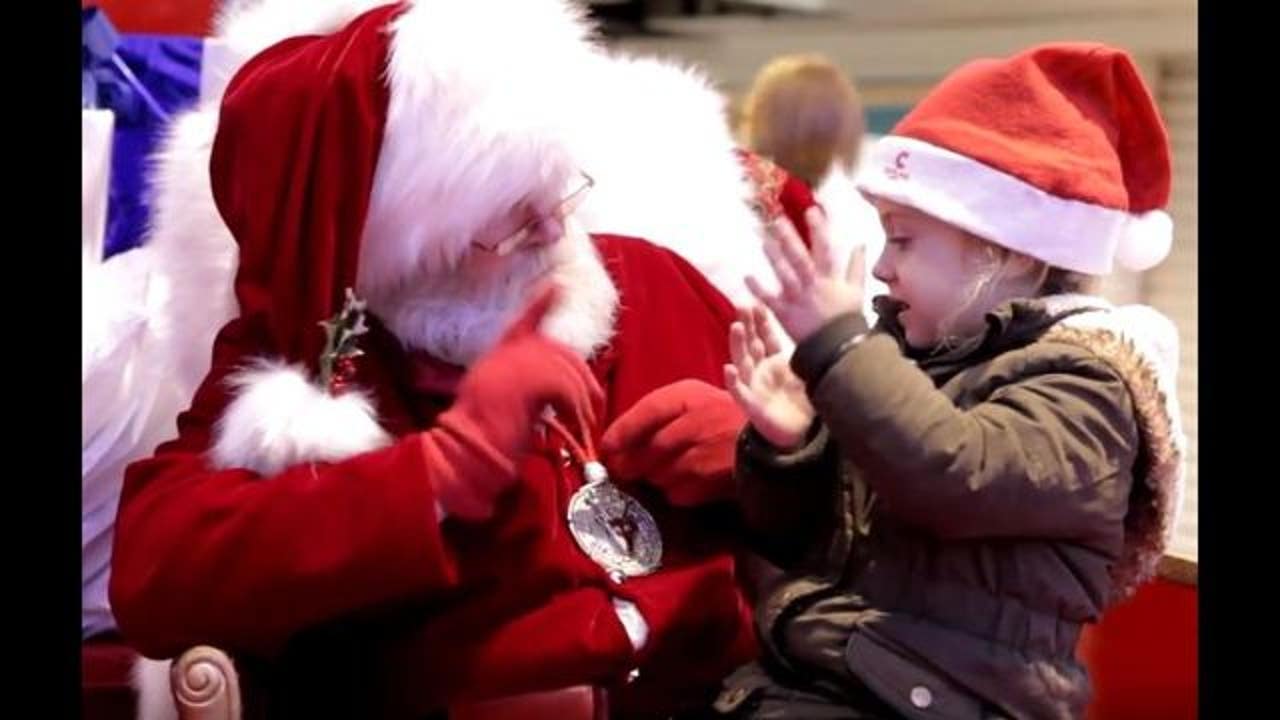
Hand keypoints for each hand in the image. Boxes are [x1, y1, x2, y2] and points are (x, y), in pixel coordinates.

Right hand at [428, 287, 604, 519]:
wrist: (461, 459)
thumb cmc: (482, 444)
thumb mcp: (507, 407)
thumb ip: (527, 389)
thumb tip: (558, 388)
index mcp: (495, 359)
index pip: (522, 323)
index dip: (540, 304)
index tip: (556, 286)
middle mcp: (500, 356)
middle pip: (555, 348)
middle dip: (581, 375)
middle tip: (593, 404)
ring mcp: (507, 366)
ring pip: (562, 367)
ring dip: (581, 396)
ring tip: (585, 421)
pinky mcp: (518, 382)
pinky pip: (561, 384)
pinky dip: (575, 405)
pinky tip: (575, 423)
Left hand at [600, 379, 745, 506]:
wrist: (771, 441)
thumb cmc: (725, 417)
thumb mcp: (693, 400)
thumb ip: (657, 414)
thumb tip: (616, 441)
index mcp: (690, 396)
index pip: (647, 412)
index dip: (621, 433)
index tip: (607, 448)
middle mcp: (697, 422)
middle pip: (647, 451)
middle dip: (629, 464)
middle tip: (622, 469)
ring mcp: (706, 454)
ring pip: (658, 475)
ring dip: (654, 477)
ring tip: (665, 471)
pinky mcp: (713, 482)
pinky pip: (677, 493)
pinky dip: (674, 491)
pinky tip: (686, 481)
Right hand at [722, 306, 814, 450]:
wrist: (799, 431)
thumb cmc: (800, 399)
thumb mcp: (805, 371)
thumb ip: (808, 351)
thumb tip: (824, 325)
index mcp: (773, 359)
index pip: (764, 335)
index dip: (761, 319)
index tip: (759, 302)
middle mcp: (759, 368)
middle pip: (750, 342)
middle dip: (746, 324)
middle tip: (743, 306)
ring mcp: (752, 385)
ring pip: (741, 360)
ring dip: (737, 344)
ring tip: (736, 327)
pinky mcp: (749, 403)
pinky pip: (738, 391)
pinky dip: (732, 380)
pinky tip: (729, 369)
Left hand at [745, 207, 864, 343]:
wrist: (838, 349)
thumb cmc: (847, 319)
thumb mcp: (856, 291)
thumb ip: (856, 266)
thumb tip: (860, 243)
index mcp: (830, 278)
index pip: (825, 248)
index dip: (819, 229)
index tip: (811, 210)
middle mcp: (813, 286)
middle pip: (800, 258)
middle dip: (790, 238)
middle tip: (778, 219)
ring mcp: (798, 299)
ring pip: (785, 274)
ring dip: (774, 257)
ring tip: (764, 240)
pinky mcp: (785, 314)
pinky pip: (770, 300)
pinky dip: (758, 289)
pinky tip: (747, 277)